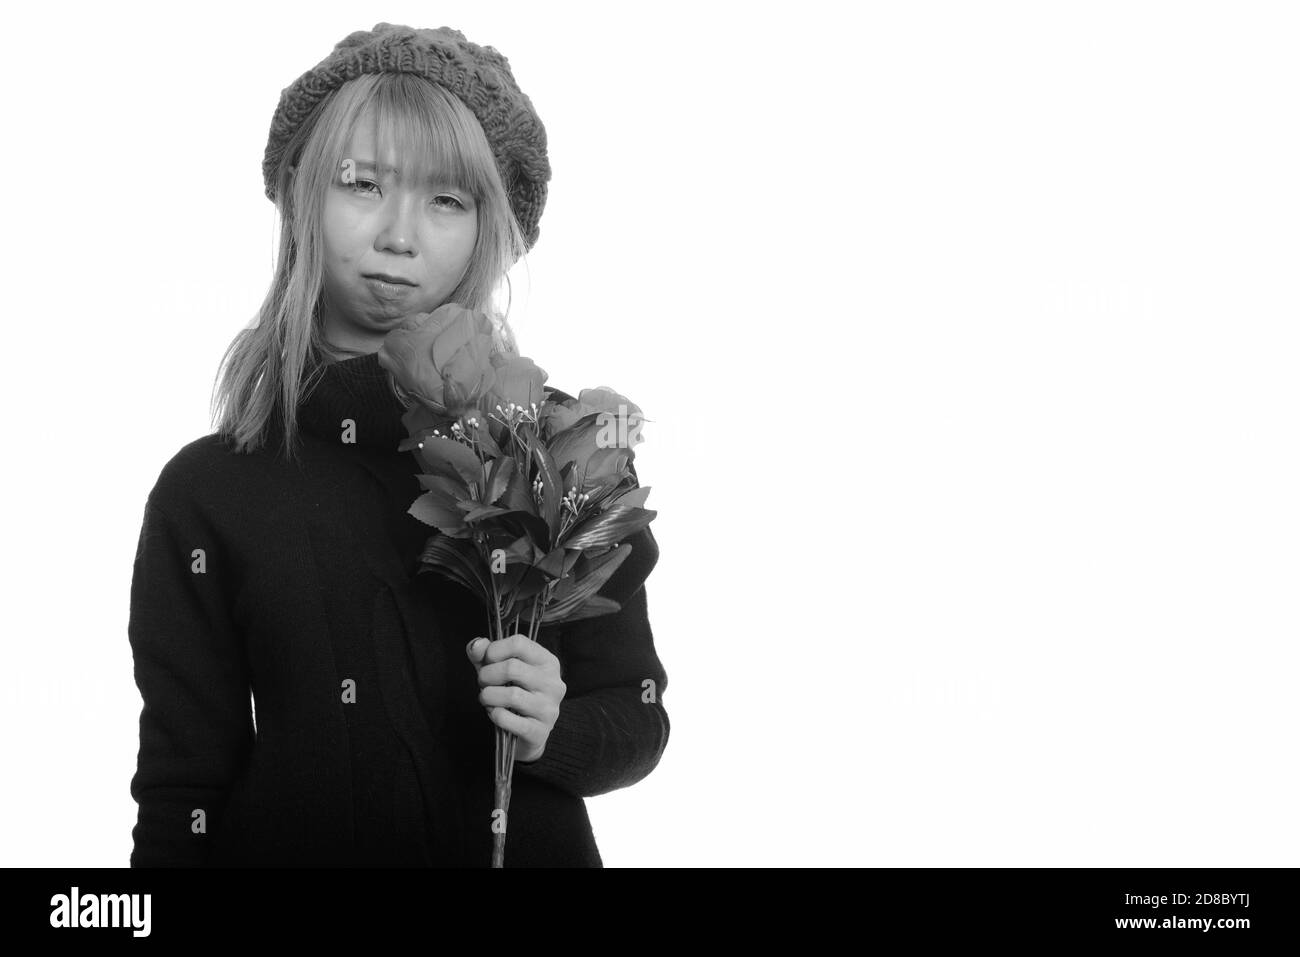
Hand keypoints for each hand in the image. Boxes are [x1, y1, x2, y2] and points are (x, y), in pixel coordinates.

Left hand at [466, 634, 565, 763]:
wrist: (527, 734)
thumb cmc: (514, 694)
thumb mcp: (500, 669)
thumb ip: (485, 654)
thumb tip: (476, 645)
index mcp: (548, 662)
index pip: (519, 643)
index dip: (494, 650)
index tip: (486, 660)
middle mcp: (553, 683)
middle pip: (512, 668)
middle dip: (487, 675)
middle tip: (482, 683)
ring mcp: (549, 708)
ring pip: (510, 694)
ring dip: (488, 696)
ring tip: (486, 698)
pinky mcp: (539, 731)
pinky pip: (506, 718)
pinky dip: (493, 714)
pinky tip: (495, 713)